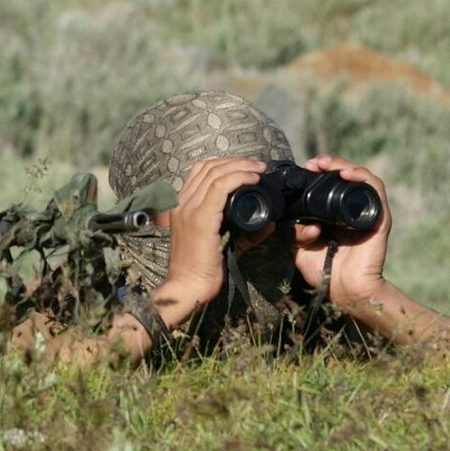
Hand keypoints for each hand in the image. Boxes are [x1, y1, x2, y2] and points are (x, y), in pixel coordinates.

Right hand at [155, 157, 269, 307]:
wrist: (188, 288)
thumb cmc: (203, 270)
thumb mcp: (223, 244)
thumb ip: (244, 233)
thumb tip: (268, 223)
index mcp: (181, 207)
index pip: (199, 172)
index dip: (224, 164)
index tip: (247, 168)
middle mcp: (181, 203)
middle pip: (207, 167)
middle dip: (235, 161)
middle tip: (258, 166)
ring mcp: (188, 209)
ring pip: (215, 173)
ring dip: (240, 166)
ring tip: (259, 169)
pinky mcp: (200, 218)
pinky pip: (220, 187)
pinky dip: (238, 178)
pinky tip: (253, 179)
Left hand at [292, 155, 391, 309]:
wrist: (345, 291)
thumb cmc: (324, 271)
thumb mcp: (299, 248)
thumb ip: (294, 232)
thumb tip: (298, 219)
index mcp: (334, 214)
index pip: (331, 184)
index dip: (319, 173)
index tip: (304, 168)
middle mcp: (352, 210)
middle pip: (346, 176)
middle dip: (329, 164)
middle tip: (313, 163)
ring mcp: (367, 211)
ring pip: (361, 177)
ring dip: (343, 165)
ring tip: (326, 164)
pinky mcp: (379, 217)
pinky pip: (375, 189)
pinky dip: (362, 177)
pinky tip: (347, 175)